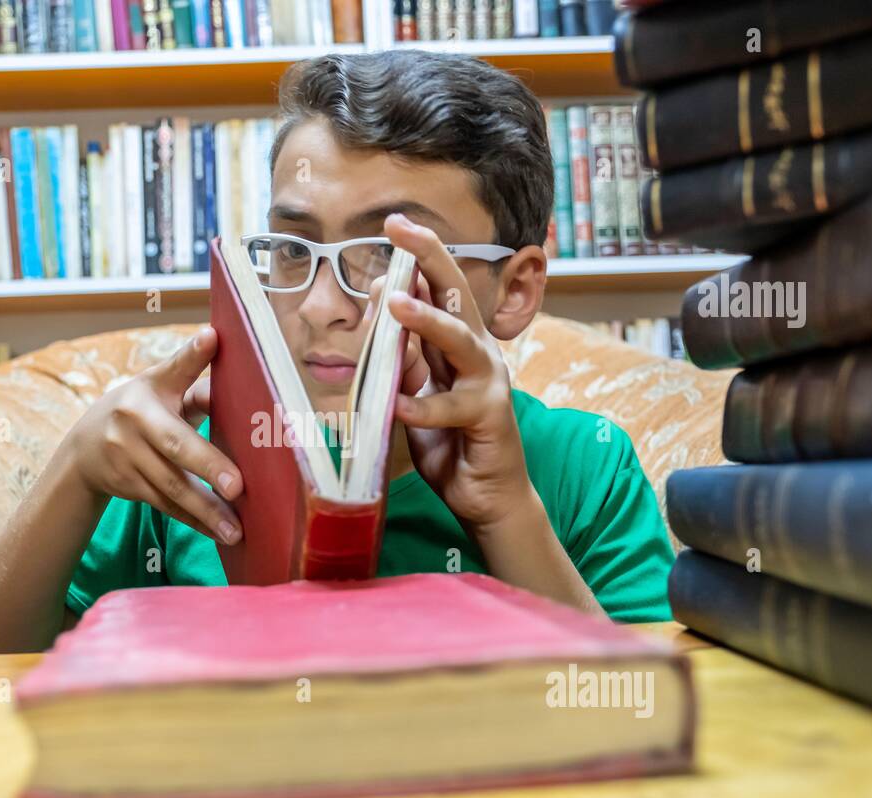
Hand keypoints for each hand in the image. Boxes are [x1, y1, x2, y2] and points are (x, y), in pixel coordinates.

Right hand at [68, 326, 243, 543]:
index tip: (211, 337)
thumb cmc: (140, 410)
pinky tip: (218, 534)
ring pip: (172, 485)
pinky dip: (193, 521)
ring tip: (236, 530)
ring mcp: (126, 457)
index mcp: (147, 390)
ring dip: (205, 510)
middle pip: (175, 445)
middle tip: (238, 487)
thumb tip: (222, 348)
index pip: (174, 369)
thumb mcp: (158, 386)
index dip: (192, 354)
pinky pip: (165, 506)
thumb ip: (191, 374)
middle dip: (208, 466)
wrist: (84, 449)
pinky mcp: (127, 486)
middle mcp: (133, 422)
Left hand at [382, 213, 536, 533]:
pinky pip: (451, 408)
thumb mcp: (415, 396)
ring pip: (460, 342)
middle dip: (429, 259)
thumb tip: (381, 306)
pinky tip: (397, 406)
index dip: (420, 255)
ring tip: (395, 303)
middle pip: (458, 296)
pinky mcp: (489, 418)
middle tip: (400, 230)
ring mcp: (489, 384)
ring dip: (427, 321)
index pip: (440, 289)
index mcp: (460, 345)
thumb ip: (402, 359)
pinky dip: (422, 407)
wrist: (487, 499)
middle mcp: (479, 355)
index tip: (393, 223)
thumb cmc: (450, 445)